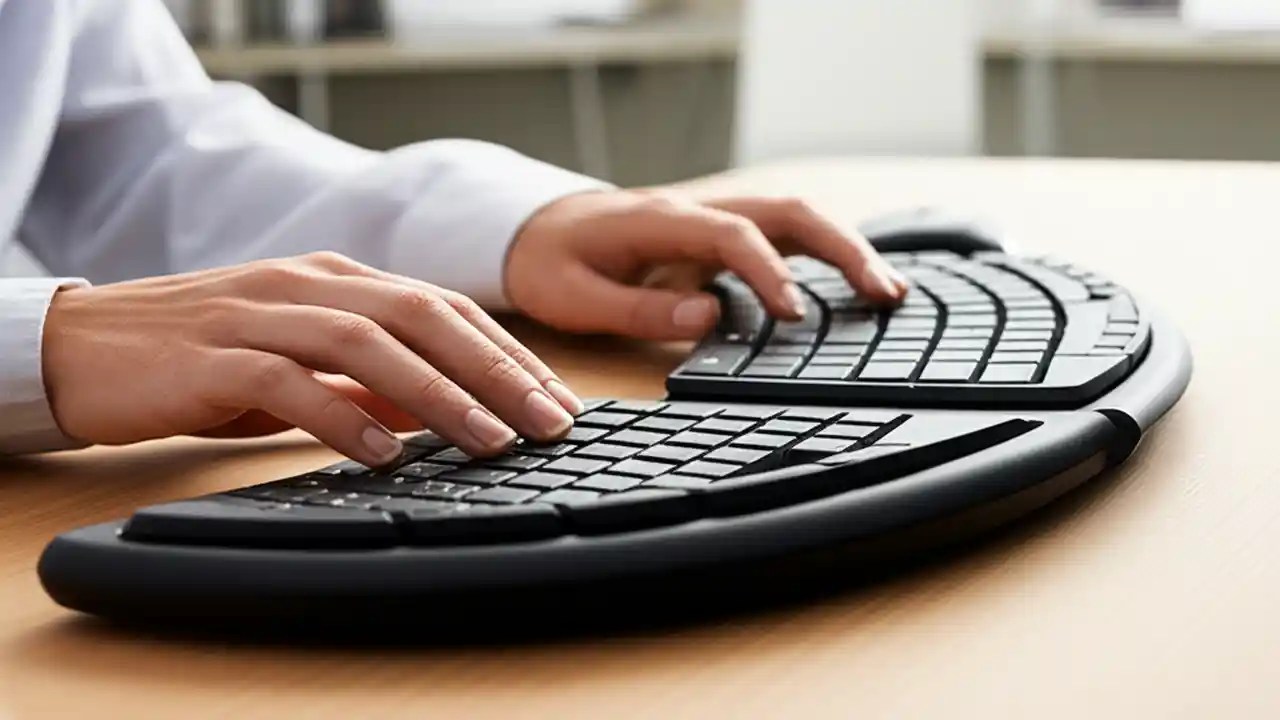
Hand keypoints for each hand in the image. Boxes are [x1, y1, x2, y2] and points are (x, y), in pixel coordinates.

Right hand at [42, 253, 583, 466]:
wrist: (90, 345)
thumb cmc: (204, 355)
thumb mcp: (301, 358)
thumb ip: (367, 376)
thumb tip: (440, 408)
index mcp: (336, 278)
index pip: (444, 307)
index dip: (507, 352)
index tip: (556, 398)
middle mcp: (307, 284)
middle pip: (422, 316)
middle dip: (495, 369)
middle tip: (548, 421)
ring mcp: (260, 315)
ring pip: (367, 344)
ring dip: (438, 394)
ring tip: (489, 440)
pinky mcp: (214, 357)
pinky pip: (290, 383)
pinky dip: (343, 415)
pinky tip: (385, 452)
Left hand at [505, 190, 908, 339]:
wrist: (534, 228)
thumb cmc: (550, 262)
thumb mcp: (574, 295)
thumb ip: (638, 309)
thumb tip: (709, 316)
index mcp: (662, 220)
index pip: (734, 235)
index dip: (770, 272)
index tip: (795, 315)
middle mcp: (698, 211)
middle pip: (786, 212)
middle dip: (840, 249)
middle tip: (881, 293)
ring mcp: (712, 219)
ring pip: (794, 220)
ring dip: (844, 250)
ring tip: (888, 292)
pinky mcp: (717, 237)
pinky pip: (780, 238)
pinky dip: (822, 258)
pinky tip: (852, 287)